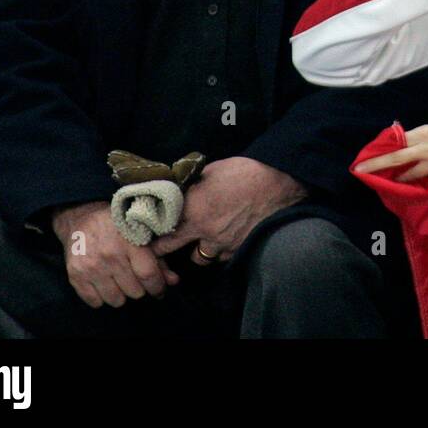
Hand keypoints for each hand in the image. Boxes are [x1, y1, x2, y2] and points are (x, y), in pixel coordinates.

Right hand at [51, 200, 178, 308]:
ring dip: (121, 294)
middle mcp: (110, 255)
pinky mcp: (75, 275)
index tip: (159, 291)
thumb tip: (174, 281)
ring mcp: (91, 267)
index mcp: (130, 241)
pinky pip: (95, 302)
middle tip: (136, 280)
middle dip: (139, 288)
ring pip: (116, 300)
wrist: (81, 218)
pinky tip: (105, 284)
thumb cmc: (117, 225)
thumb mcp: (141, 234)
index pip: (148, 274)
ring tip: (120, 281)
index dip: (157, 287)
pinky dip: (102, 298)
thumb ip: (159, 259)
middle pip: (134, 291)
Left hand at [149, 158, 307, 266]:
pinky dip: (223, 250)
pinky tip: (228, 238)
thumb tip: (181, 189)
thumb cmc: (245, 171)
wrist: (280, 183)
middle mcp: (203, 231)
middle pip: (174, 250)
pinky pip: (225, 256)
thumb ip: (193, 185)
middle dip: (167, 249)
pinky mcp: (241, 249)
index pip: (160, 232)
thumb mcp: (211, 171)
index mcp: (192, 209)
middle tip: (167, 244)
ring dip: (199, 250)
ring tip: (204, 239)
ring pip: (201, 257)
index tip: (147, 235)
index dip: (152, 236)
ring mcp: (223, 244)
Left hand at [355, 121, 427, 182]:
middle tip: (361, 172)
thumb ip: (416, 136)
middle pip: (397, 160)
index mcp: (424, 135)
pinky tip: (422, 179)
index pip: (395, 145)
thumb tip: (398, 142)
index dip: (378, 154)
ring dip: (400, 178)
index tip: (362, 163)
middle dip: (377, 166)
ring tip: (396, 179)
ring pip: (410, 176)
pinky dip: (422, 180)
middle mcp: (426, 151)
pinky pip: (426, 181)